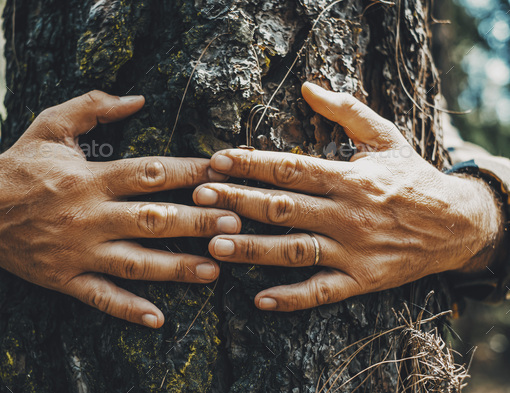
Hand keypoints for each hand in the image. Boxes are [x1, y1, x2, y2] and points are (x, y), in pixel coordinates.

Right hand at [0, 91, 240, 326]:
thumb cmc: (19, 166)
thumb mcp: (49, 125)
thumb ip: (92, 108)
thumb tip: (137, 98)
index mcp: (89, 178)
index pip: (148, 173)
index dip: (189, 172)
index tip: (223, 173)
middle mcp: (87, 215)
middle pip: (151, 219)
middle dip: (195, 222)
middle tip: (233, 224)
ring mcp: (77, 251)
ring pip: (134, 261)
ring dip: (175, 267)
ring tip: (214, 270)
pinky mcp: (63, 278)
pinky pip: (99, 297)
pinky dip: (128, 308)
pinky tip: (158, 318)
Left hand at [193, 82, 503, 311]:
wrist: (457, 224)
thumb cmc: (413, 178)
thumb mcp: (385, 137)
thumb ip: (346, 111)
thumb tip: (308, 86)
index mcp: (349, 178)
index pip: (290, 168)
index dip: (251, 164)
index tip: (217, 161)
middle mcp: (348, 214)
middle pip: (283, 208)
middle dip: (238, 202)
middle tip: (200, 199)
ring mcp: (354, 251)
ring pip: (294, 250)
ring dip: (252, 249)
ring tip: (213, 246)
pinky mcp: (363, 280)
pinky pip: (322, 292)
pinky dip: (291, 298)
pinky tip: (259, 299)